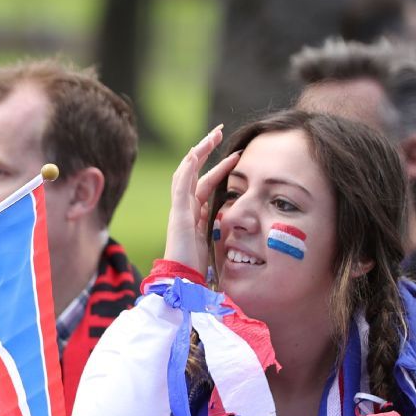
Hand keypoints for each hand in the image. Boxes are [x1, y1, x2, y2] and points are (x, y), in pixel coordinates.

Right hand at [166, 125, 239, 274]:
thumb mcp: (215, 246)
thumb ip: (221, 232)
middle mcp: (185, 210)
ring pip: (186, 173)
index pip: (204, 184)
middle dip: (205, 151)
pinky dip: (187, 169)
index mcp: (194, 216)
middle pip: (194, 172)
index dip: (218, 168)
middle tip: (218, 132)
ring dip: (198, 152)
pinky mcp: (178, 215)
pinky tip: (194, 153)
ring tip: (212, 136)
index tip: (236, 154)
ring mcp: (179, 211)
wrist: (183, 283)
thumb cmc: (199, 270)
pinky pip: (180, 186)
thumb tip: (236, 226)